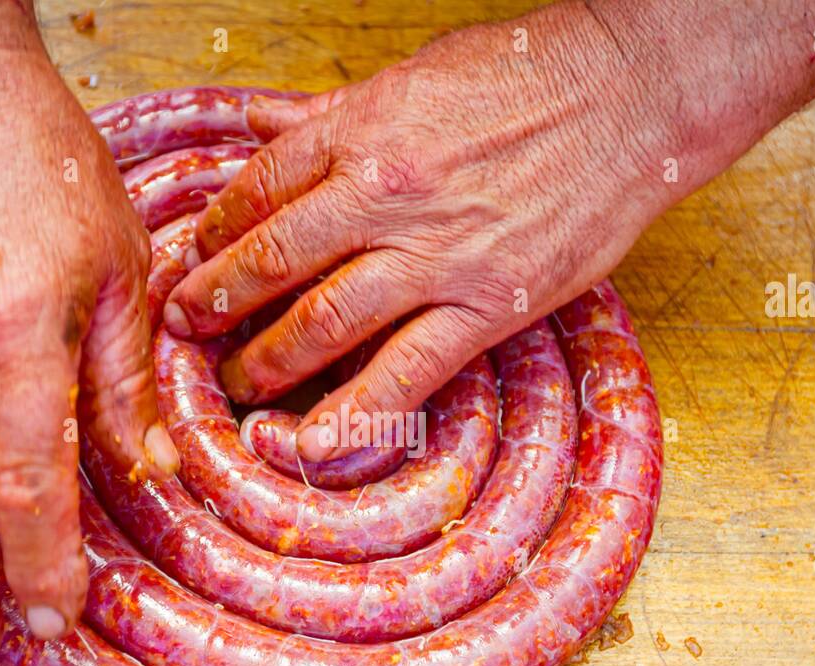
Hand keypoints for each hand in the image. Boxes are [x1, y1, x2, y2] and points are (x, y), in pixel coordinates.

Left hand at [160, 2, 675, 460]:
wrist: (631, 95)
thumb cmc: (528, 75)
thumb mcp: (413, 76)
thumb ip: (330, 113)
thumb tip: (256, 120)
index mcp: (361, 129)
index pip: (259, 189)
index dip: (215, 233)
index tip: (193, 261)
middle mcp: (385, 192)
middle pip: (274, 258)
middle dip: (215, 301)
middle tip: (182, 329)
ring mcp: (435, 255)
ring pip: (324, 319)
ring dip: (266, 360)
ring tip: (232, 386)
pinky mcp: (486, 304)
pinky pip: (407, 370)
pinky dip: (355, 412)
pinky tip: (312, 441)